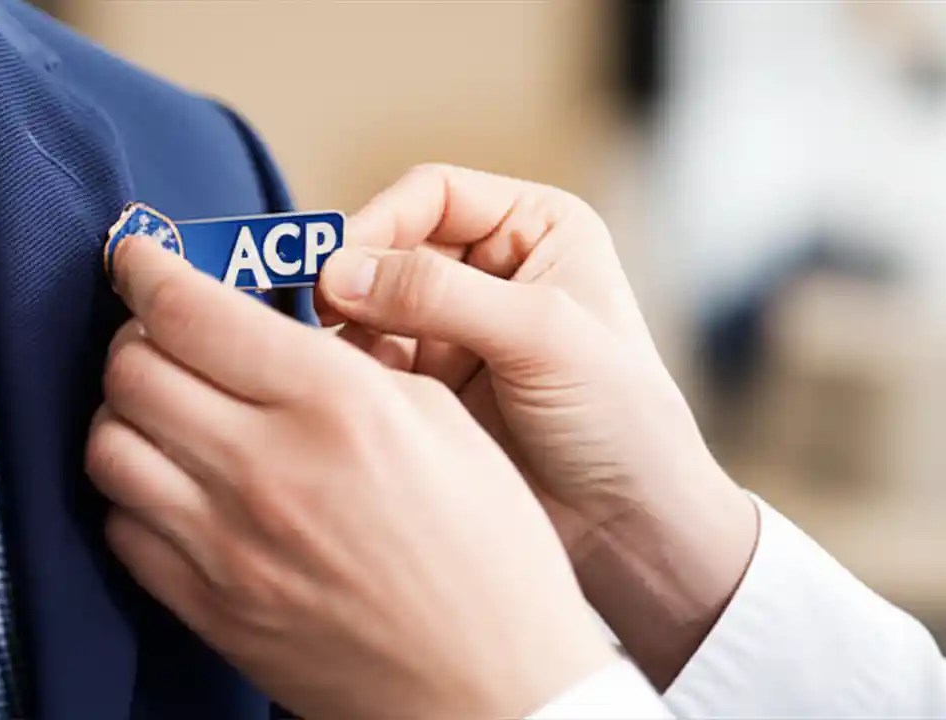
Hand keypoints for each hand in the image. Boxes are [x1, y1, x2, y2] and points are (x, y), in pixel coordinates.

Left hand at [86, 235, 614, 718]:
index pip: (191, 310)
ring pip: (107, 444)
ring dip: (127, 413)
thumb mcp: (442, 423)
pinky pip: (123, 528)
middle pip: (131, 369)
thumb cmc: (491, 555)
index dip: (147, 267)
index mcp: (339, 406)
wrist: (493, 689)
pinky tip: (179, 487)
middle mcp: (268, 470)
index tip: (137, 256)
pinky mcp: (210, 609)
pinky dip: (136, 493)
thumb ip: (346, 366)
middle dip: (137, 334)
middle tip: (165, 333)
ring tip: (169, 410)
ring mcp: (228, 547)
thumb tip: (268, 333)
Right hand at [317, 164, 758, 687]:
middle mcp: (492, 270)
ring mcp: (458, 330)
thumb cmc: (619, 420)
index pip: (432, 194)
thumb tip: (338, 271)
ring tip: (341, 366)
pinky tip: (354, 398)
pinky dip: (355, 374)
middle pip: (391, 247)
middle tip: (316, 318)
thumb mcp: (539, 338)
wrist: (629, 528)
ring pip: (371, 306)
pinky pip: (372, 362)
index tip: (334, 268)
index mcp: (535, 229)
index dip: (378, 222)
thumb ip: (438, 294)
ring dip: (348, 332)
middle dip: (353, 279)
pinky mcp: (434, 387)